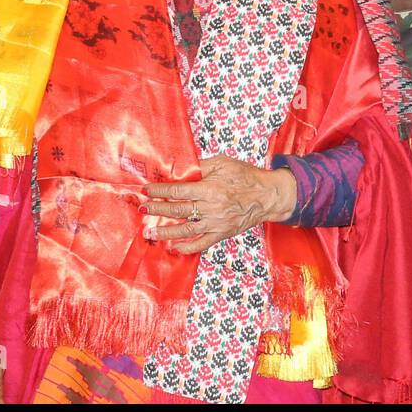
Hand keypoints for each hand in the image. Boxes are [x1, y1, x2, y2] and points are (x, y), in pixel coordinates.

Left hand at [142, 155, 295, 253]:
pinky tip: (174, 247)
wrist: (268, 195)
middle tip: (142, 209)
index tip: (147, 190)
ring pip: (185, 230)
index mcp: (209, 188)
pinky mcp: (222, 233)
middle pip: (177, 210)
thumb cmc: (246, 176)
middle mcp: (210, 207)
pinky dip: (187, 247)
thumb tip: (180, 168)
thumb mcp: (223, 163)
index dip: (160, 191)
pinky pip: (201, 243)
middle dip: (156, 210)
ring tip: (149, 233)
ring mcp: (216, 223)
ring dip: (165, 232)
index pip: (177, 190)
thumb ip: (201, 166)